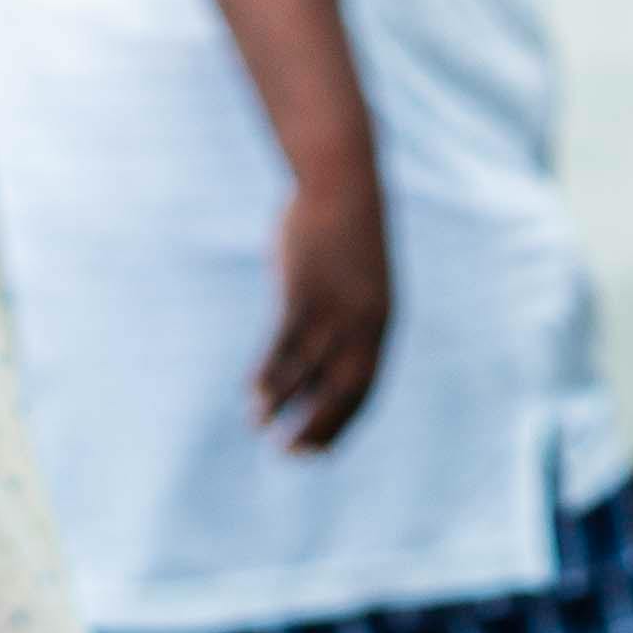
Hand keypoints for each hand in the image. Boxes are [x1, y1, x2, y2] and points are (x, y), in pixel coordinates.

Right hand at [254, 164, 390, 451]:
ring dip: (282, 403)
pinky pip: (285, 345)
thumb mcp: (355, 281)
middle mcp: (363, 324)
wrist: (343, 179)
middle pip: (342, 391)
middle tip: (288, 453)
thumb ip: (346, 319)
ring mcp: (334, 308)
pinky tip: (252, 392)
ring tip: (259, 425)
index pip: (363, 391)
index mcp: (380, 325)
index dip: (340, 424)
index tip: (316, 451)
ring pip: (308, 371)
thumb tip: (323, 355)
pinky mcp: (305, 291)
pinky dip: (269, 373)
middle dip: (316, 426)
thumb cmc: (344, 232)